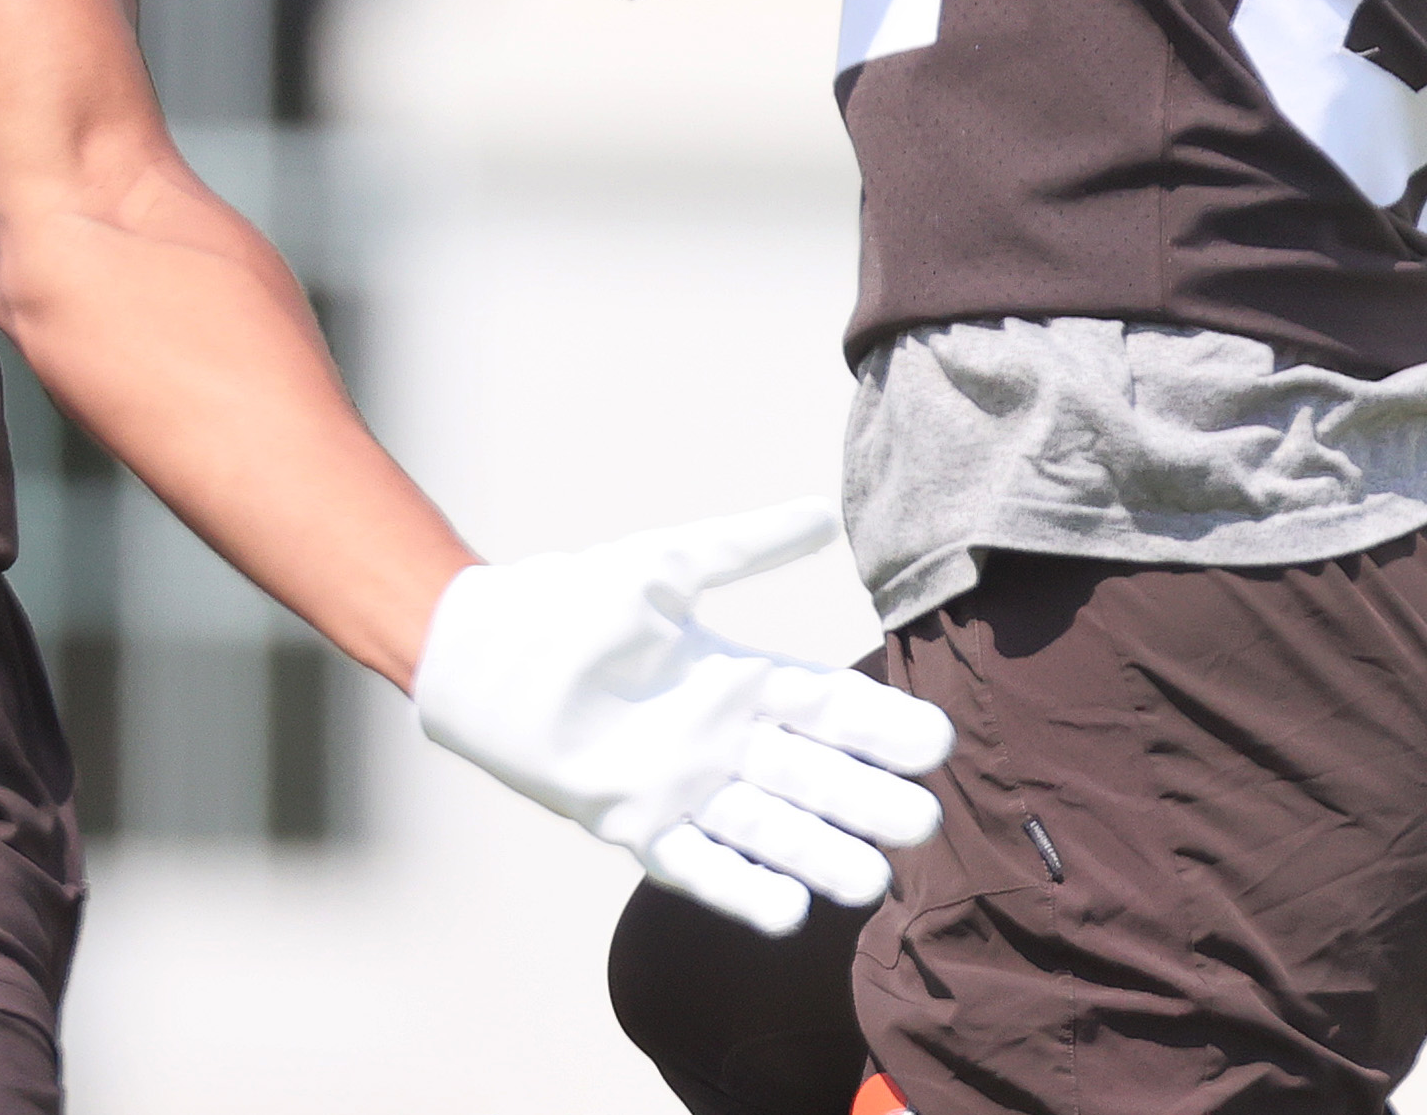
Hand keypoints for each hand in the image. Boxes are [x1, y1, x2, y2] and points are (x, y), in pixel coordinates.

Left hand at [414, 498, 952, 935]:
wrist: (490, 654)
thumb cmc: (575, 604)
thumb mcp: (669, 567)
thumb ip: (745, 546)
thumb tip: (824, 514)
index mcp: (741, 682)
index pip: (830, 708)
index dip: (881, 727)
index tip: (937, 743)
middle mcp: (726, 744)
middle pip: (814, 778)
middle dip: (868, 801)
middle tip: (925, 821)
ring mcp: (686, 789)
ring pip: (770, 830)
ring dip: (820, 856)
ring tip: (873, 881)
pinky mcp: (637, 824)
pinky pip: (698, 866)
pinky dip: (740, 891)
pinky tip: (786, 912)